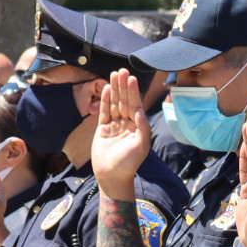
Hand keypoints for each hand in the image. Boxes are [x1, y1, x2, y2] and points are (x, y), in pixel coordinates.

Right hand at [92, 69, 150, 201]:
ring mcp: (115, 125)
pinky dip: (106, 101)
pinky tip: (107, 89)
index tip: (132, 78)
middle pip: (125, 101)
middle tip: (122, 70)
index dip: (133, 92)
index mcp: (138, 127)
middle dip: (123, 86)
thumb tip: (140, 110)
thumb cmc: (129, 163)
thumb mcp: (141, 145)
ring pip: (115, 104)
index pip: (135, 105)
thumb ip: (142, 127)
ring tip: (114, 74)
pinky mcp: (103, 129)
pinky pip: (105, 112)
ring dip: (115, 90)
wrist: (112, 176)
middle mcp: (127, 124)